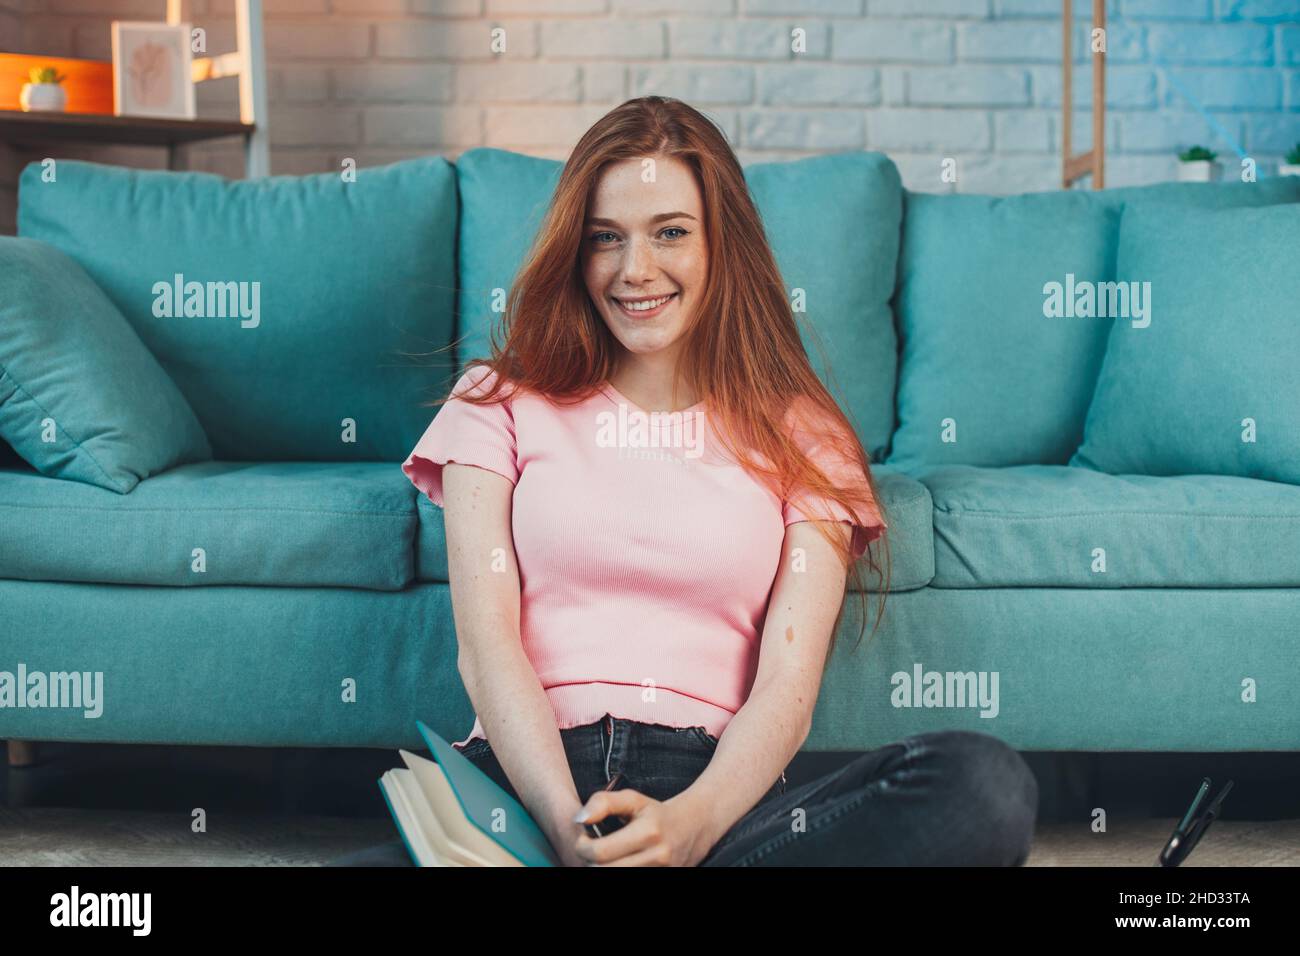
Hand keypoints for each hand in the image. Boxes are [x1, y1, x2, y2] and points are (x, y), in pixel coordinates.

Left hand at [571, 788, 716, 866]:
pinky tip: (617, 863)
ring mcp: (662, 872)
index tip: (582, 840)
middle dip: (589, 862)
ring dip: (602, 869)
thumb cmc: (657, 813)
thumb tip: (579, 819)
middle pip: (604, 871)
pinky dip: (617, 873)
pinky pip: (630, 883)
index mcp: (648, 832)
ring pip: (616, 878)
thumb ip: (603, 803)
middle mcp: (657, 856)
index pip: (601, 852)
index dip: (583, 847)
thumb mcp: (633, 799)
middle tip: (589, 851)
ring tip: (603, 858)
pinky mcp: (664, 879)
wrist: (694, 827)